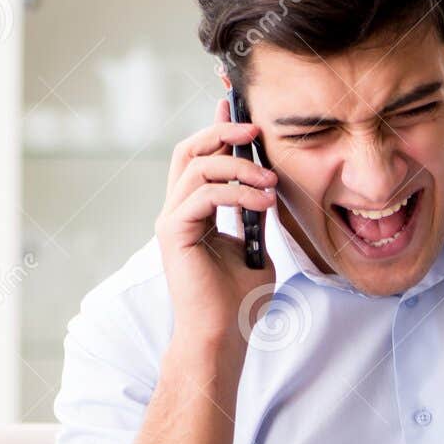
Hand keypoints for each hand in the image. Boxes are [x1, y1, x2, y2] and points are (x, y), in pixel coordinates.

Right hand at [154, 98, 281, 350]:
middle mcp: (178, 211)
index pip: (201, 158)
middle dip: (222, 133)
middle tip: (255, 130)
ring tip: (270, 183)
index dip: (217, 130)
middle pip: (189, 151)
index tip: (236, 108)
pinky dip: (237, 193)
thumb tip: (270, 188)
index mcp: (195, 212)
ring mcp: (173, 220)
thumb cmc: (239, 301)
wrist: (224, 335)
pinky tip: (263, 202)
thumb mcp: (257, 249)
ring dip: (238, 167)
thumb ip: (257, 218)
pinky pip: (204, 195)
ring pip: (196, 168)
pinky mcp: (175, 232)